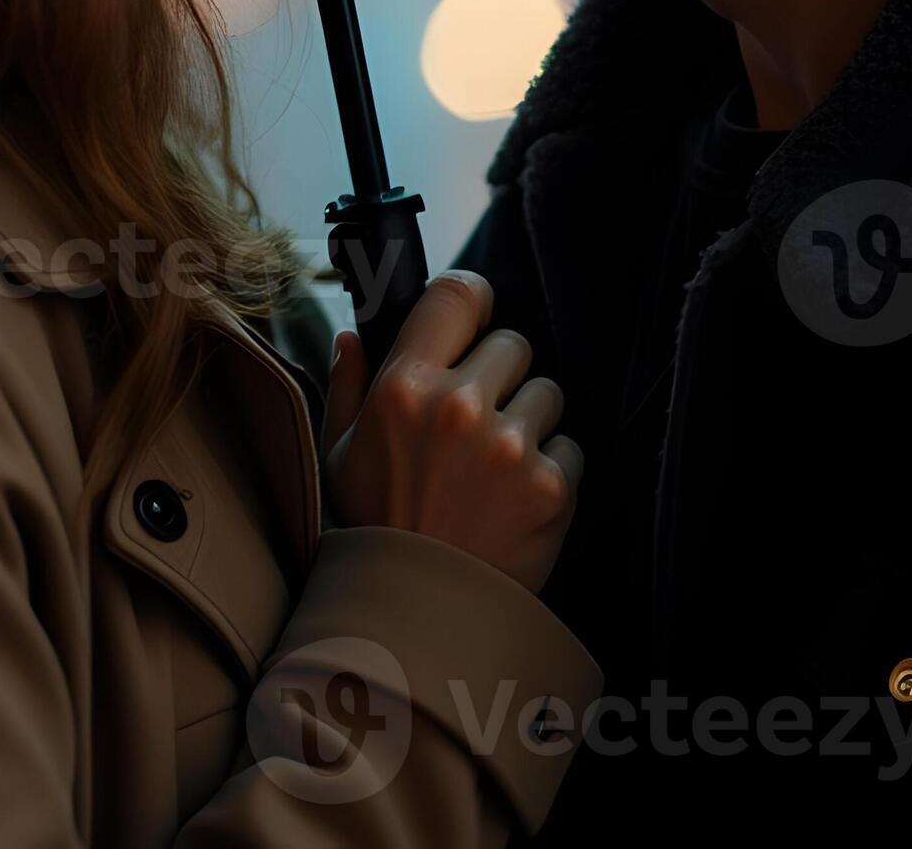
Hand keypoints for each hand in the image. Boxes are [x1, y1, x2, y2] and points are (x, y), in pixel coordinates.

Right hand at [318, 269, 582, 591]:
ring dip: (530, 422)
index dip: (472, 301)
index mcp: (402, 388)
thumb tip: (354, 336)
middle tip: (477, 425)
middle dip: (501, 377)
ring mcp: (509, 446)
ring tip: (494, 470)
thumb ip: (348, 388)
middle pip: (513, 345)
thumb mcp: (340, 456)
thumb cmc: (375, 530)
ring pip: (548, 393)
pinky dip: (552, 470)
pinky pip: (571, 447)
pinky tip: (515, 501)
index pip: (457, 294)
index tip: (474, 319)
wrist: (417, 618)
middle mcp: (458, 407)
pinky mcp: (551, 485)